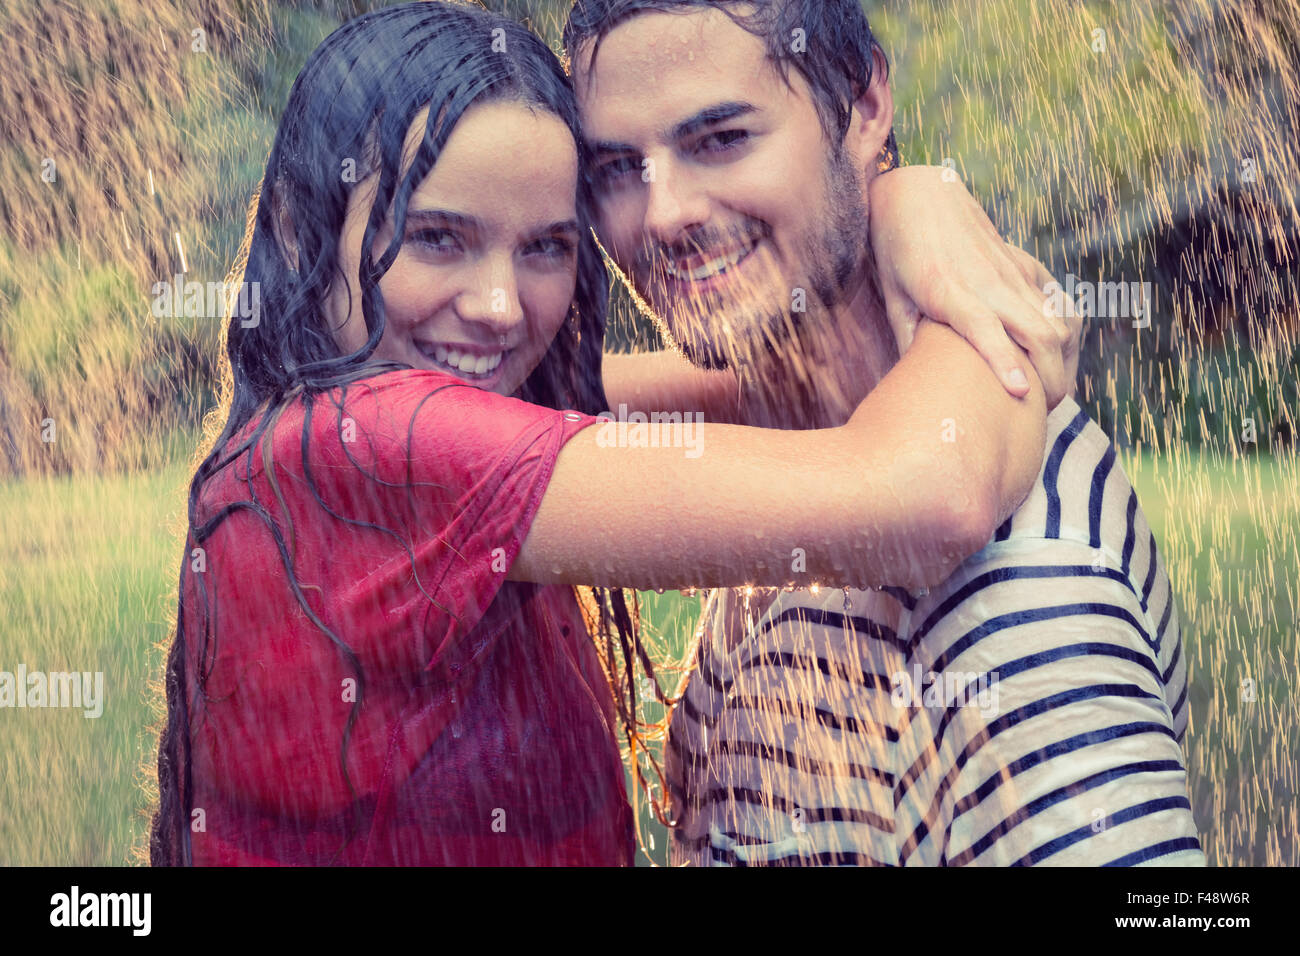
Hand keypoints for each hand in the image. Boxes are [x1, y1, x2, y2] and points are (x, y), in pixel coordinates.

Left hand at [869, 165, 1081, 407]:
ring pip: (1059, 317)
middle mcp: (987, 280)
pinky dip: (1066, 327)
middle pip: (1040, 331)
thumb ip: (908, 339)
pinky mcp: (1022, 262)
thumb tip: (914, 385)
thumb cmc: (898, 251)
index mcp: (947, 290)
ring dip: (1065, 357)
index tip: (1020, 393)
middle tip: (1044, 409)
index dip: (1004, 360)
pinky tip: (1060, 351)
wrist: (918, 194)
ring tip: (1055, 389)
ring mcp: (1010, 270)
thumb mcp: (893, 297)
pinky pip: (1058, 298)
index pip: (983, 328)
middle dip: (1052, 375)